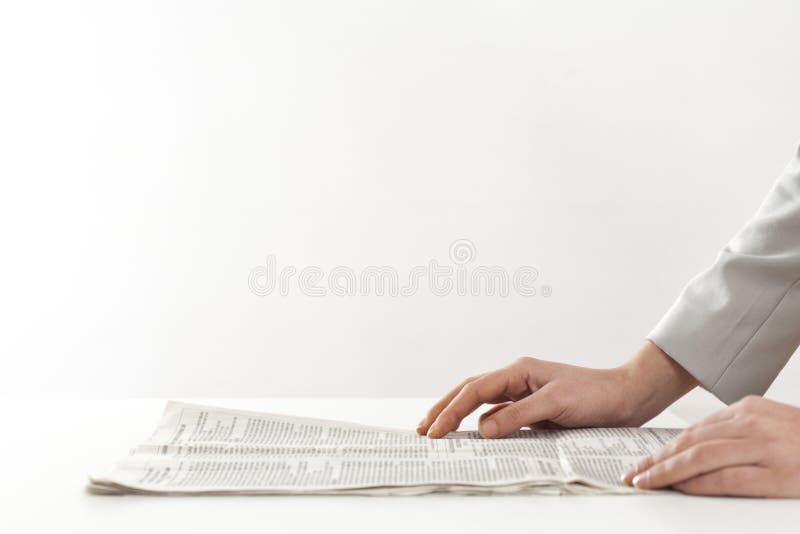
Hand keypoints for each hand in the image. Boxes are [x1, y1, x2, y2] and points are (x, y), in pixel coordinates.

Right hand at [417, 341, 696, 438]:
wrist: (627, 397)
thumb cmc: (597, 395)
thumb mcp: (556, 404)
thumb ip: (518, 415)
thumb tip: (483, 428)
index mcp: (519, 371)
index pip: (475, 390)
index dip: (452, 411)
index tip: (434, 431)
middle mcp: (518, 379)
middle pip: (470, 391)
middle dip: (444, 408)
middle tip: (423, 428)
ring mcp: (524, 393)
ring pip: (482, 402)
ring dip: (459, 415)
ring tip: (438, 429)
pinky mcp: (534, 409)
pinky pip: (499, 415)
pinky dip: (481, 424)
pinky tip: (474, 435)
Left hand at [622, 395, 799, 496]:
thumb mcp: (771, 425)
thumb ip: (737, 432)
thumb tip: (695, 450)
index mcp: (748, 409)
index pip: (694, 430)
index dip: (664, 447)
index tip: (643, 459)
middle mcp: (752, 423)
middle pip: (690, 442)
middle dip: (656, 459)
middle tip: (633, 473)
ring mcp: (764, 447)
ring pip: (700, 458)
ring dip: (666, 472)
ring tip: (645, 482)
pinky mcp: (777, 472)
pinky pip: (726, 478)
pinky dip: (698, 484)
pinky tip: (679, 488)